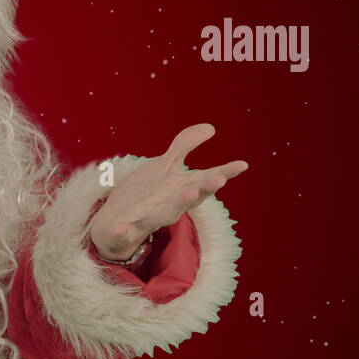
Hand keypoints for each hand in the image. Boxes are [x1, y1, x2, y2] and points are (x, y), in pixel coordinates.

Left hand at [90, 123, 247, 259]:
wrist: (116, 221)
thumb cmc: (148, 194)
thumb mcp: (165, 166)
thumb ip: (184, 146)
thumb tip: (211, 127)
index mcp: (180, 189)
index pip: (204, 180)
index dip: (223, 172)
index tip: (242, 164)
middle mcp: (170, 204)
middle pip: (191, 197)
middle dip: (204, 188)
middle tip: (220, 179)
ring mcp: (149, 217)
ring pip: (167, 213)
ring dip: (179, 204)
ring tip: (189, 194)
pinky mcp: (125, 228)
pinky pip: (123, 230)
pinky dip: (123, 230)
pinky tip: (120, 228)